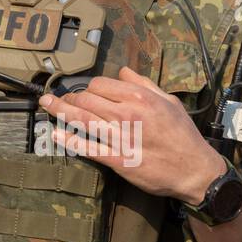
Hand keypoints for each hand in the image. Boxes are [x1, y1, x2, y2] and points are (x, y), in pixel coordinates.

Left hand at [37, 66, 225, 203]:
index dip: (88, 87)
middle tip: (61, 99)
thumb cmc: (183, 135)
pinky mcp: (118, 160)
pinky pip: (87, 147)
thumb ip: (145, 84)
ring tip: (45, 104)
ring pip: (81, 119)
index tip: (85, 92)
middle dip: (70, 97)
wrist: (195, 169)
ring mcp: (120, 137)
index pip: (100, 84)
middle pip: (85, 99)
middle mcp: (127, 114)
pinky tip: (54, 134)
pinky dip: (68, 140)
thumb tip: (123, 72)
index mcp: (139, 97)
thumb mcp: (168, 102)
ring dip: (59, 110)